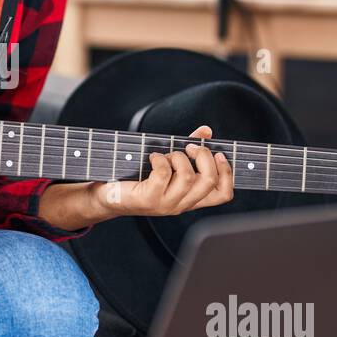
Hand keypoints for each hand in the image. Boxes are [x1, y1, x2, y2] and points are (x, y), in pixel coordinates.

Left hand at [90, 125, 233, 217]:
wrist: (110, 196)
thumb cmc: (141, 178)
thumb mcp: (169, 164)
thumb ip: (189, 149)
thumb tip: (206, 131)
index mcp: (191, 198)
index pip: (223, 194)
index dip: (227, 172)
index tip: (218, 154)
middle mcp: (182, 205)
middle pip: (210, 181)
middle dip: (204, 157)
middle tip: (190, 147)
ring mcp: (167, 204)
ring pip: (188, 176)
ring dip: (178, 157)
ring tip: (166, 155)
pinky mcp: (150, 199)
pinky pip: (163, 173)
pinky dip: (159, 159)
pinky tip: (152, 157)